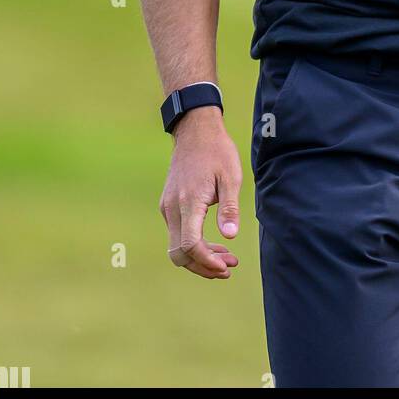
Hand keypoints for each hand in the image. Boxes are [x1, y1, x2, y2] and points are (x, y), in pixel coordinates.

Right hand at [159, 106, 242, 279]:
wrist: (195, 130)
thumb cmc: (217, 151)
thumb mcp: (231, 176)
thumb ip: (229, 208)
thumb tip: (230, 237)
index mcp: (188, 202)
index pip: (189, 245)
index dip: (206, 262)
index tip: (226, 267)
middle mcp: (172, 208)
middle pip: (179, 254)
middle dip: (203, 266)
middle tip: (229, 268)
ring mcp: (167, 207)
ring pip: (177, 246)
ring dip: (200, 257)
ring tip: (227, 259)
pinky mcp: (168, 205)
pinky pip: (177, 233)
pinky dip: (194, 244)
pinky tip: (215, 242)